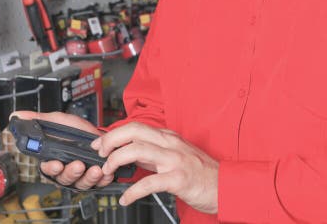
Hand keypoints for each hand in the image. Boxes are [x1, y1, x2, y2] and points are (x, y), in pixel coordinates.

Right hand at [9, 111, 114, 189]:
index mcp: (53, 159)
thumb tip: (16, 115)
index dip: (51, 168)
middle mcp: (65, 171)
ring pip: (80, 184)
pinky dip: (103, 180)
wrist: (97, 134)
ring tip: (95, 170)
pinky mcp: (95, 179)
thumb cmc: (75, 129)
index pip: (47, 169)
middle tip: (78, 165)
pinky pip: (98, 184)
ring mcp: (80, 176)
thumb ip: (38, 119)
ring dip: (88, 178)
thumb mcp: (57, 120)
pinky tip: (106, 174)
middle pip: (64, 179)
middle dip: (71, 173)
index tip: (57, 164)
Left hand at [92, 122, 217, 213]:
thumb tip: (128, 153)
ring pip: (138, 150)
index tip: (100, 144)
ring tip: (108, 171)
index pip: (136, 127)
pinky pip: (149, 182)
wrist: (225, 186)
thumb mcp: (176, 154)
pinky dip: (133, 191)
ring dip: (117, 160)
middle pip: (134, 131)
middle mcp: (170, 144)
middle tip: (100, 153)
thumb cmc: (200, 172)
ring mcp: (175, 160)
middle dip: (111, 140)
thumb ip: (154, 152)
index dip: (114, 133)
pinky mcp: (178, 179)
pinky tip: (126, 198)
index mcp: (168, 137)